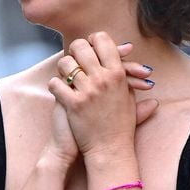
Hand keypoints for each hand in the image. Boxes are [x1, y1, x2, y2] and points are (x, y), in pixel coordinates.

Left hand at [49, 33, 158, 161]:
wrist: (110, 149)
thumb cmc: (120, 125)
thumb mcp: (130, 99)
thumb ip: (129, 78)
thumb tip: (134, 63)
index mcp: (118, 74)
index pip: (102, 41)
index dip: (93, 40)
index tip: (90, 47)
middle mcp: (102, 79)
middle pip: (81, 47)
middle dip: (75, 50)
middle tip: (75, 58)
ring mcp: (87, 91)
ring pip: (65, 63)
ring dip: (63, 68)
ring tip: (66, 75)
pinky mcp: (72, 104)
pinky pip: (55, 83)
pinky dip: (54, 85)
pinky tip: (59, 90)